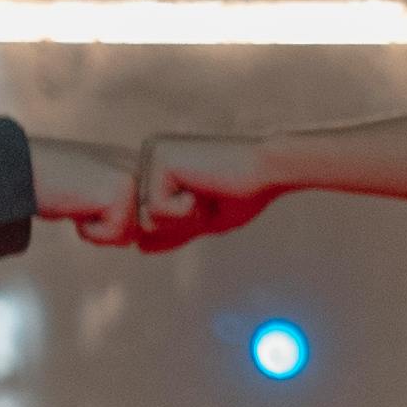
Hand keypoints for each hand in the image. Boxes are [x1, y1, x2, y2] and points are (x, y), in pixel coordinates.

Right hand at [24, 133, 137, 230]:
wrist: (20, 168)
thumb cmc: (51, 183)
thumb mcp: (94, 189)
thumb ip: (120, 206)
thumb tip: (141, 238)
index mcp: (136, 163)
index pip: (142, 219)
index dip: (111, 222)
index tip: (86, 200)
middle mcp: (141, 166)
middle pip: (137, 230)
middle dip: (106, 226)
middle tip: (81, 201)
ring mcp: (134, 177)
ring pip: (128, 235)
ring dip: (97, 229)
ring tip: (79, 202)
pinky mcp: (122, 191)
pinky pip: (114, 236)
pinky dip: (89, 231)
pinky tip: (76, 205)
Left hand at [122, 135, 289, 250]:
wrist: (266, 171)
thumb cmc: (243, 192)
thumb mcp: (203, 221)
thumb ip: (172, 232)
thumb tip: (140, 247)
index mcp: (160, 171)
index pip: (152, 220)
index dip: (182, 226)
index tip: (208, 202)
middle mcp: (151, 161)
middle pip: (146, 223)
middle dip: (181, 224)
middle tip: (208, 199)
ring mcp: (152, 159)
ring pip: (148, 219)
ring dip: (183, 218)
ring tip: (205, 193)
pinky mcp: (159, 163)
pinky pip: (157, 209)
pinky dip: (185, 210)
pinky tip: (202, 188)